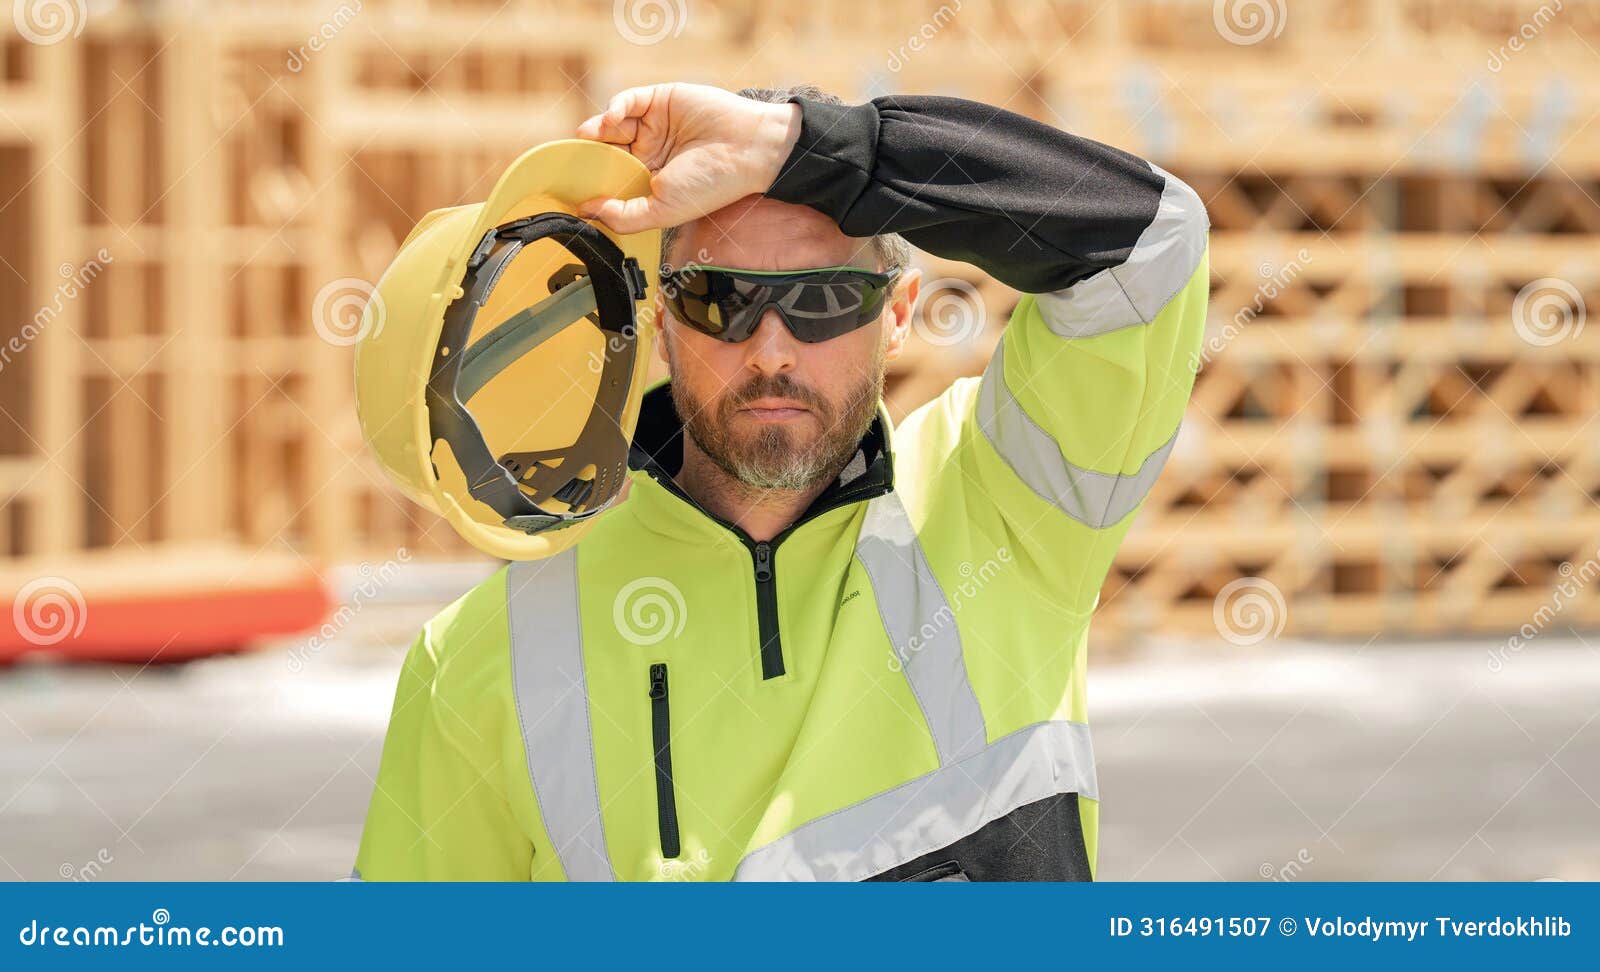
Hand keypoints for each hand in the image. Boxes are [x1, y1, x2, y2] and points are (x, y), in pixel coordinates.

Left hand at [574, 83, 800, 233]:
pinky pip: (629, 100)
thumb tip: (587, 212)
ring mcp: (656, 124)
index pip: (613, 180)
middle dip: (589, 154)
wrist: (747, 149)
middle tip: (574, 158)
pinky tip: (612, 118)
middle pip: (608, 150)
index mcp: (652, 181)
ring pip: (614, 125)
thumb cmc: (712, 184)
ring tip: (589, 135)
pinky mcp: (662, 98)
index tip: (573, 187)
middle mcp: (652, 153)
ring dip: (597, 129)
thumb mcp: (662, 210)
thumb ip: (624, 216)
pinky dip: (615, 107)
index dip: (592, 182)